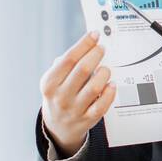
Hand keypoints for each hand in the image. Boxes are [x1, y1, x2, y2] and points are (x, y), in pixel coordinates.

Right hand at [40, 32, 115, 156]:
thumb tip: (88, 44)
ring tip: (105, 69)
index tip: (94, 34)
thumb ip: (67, 63)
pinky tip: (112, 84)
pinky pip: (102, 105)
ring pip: (94, 87)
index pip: (69, 58)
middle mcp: (60, 96)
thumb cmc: (59, 94)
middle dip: (96, 54)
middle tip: (102, 48)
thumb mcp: (54, 79)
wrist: (58, 126)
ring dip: (104, 73)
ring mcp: (74, 109)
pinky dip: (109, 93)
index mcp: (50, 83)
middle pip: (83, 69)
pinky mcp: (87, 119)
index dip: (84, 44)